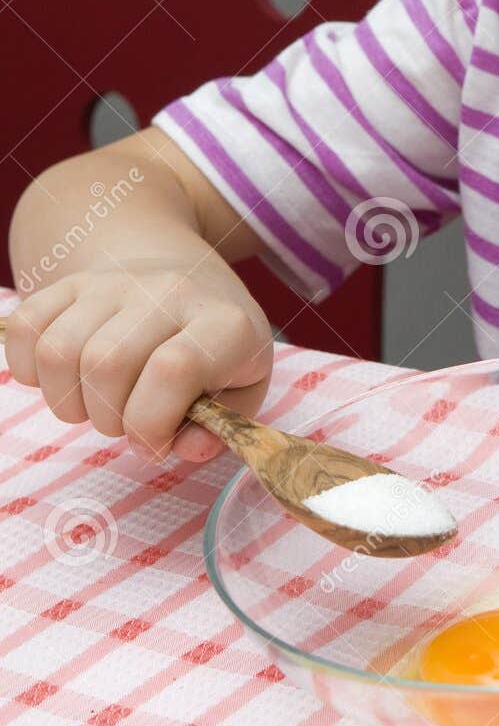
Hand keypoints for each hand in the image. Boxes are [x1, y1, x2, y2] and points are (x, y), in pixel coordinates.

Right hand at [4, 260, 273, 463]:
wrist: (188, 277)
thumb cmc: (218, 348)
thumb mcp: (244, 387)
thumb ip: (222, 427)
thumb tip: (184, 448)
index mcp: (223, 322)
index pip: (172, 370)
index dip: (152, 425)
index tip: (155, 444)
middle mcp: (169, 290)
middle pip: (106, 363)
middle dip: (107, 419)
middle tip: (125, 422)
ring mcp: (117, 281)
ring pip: (58, 351)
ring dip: (67, 400)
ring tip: (96, 403)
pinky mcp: (73, 281)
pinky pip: (26, 328)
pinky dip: (30, 370)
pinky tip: (65, 379)